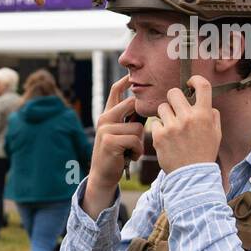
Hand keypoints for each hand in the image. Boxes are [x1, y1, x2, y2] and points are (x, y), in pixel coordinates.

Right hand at [83, 74, 144, 218]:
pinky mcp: (109, 141)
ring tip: (131, 151)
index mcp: (107, 115)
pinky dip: (138, 151)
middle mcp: (104, 118)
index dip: (124, 82)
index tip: (131, 75)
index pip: (115, 92)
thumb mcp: (120, 134)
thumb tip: (146, 107)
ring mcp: (105, 129)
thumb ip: (128, 120)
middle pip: (132, 105)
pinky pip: (135, 140)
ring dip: (139, 142)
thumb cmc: (117, 154)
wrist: (103, 175)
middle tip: (136, 138)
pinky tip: (131, 156)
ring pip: (137, 127)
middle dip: (140, 121)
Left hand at [148, 76, 220, 173]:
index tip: (190, 82)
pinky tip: (166, 138)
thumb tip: (205, 102)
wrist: (192, 175)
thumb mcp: (216, 133)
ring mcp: (172, 126)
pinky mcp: (159, 136)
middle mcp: (188, 118)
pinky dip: (160, 128)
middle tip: (175, 107)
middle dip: (174, 98)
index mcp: (204, 115)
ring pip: (162, 107)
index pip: (202, 85)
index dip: (195, 80)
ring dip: (166, 114)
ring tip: (172, 126)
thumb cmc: (204, 152)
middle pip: (173, 92)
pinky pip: (156, 122)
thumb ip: (211, 115)